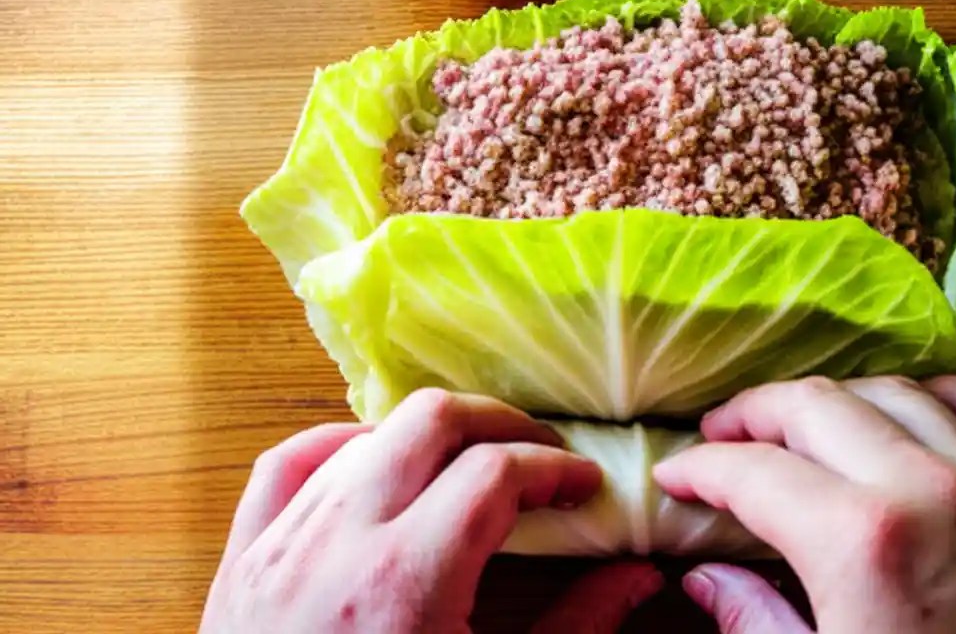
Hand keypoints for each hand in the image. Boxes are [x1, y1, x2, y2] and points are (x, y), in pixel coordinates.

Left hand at [200, 389, 662, 633]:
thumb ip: (575, 630)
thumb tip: (636, 577)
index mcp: (406, 582)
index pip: (495, 471)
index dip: (554, 467)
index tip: (583, 485)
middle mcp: (338, 543)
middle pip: (431, 421)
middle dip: (500, 424)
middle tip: (539, 456)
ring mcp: (279, 546)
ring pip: (364, 435)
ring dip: (428, 437)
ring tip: (469, 468)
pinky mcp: (241, 562)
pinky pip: (288, 465)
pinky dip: (340, 449)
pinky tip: (376, 465)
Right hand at [654, 376, 955, 633]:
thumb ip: (757, 623)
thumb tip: (708, 579)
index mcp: (861, 542)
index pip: (752, 470)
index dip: (699, 468)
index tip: (674, 476)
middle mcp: (926, 488)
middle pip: (815, 405)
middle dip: (754, 413)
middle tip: (721, 437)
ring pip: (896, 390)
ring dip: (836, 398)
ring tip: (801, 424)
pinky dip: (941, 393)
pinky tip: (912, 408)